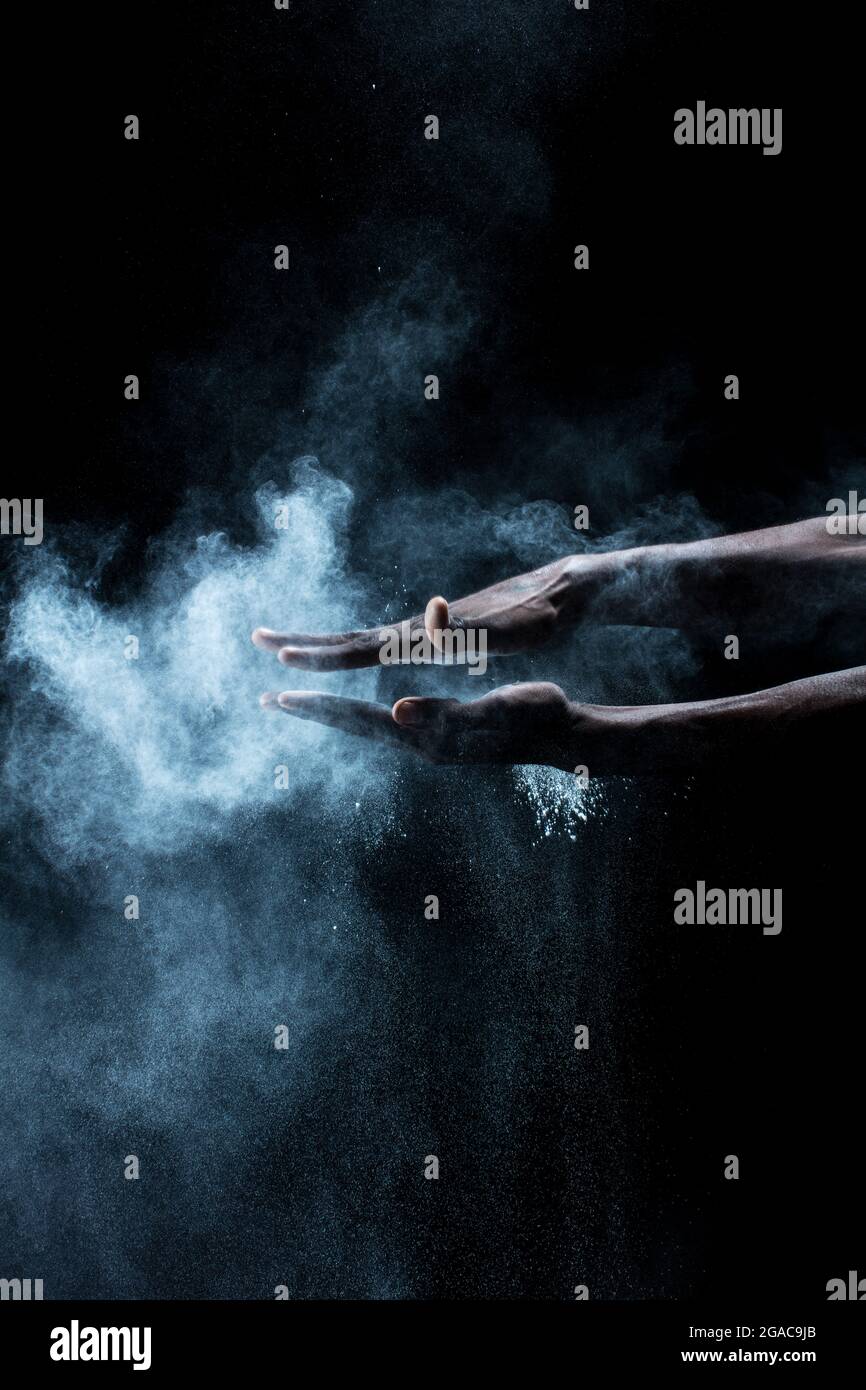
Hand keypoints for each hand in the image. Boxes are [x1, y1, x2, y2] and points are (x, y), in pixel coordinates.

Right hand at [251, 554, 609, 670]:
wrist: (563, 593)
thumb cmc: (538, 619)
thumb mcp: (506, 632)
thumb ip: (469, 628)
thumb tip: (431, 613)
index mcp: (426, 636)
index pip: (360, 648)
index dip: (319, 655)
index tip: (278, 654)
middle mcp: (419, 628)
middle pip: (349, 637)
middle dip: (301, 641)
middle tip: (256, 636)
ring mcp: (425, 628)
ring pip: (363, 638)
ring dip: (322, 644)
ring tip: (286, 645)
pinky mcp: (438, 630)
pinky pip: (383, 642)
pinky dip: (355, 648)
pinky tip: (349, 651)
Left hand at [259, 681, 586, 768]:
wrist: (561, 733)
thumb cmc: (534, 716)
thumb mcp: (492, 709)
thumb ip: (444, 713)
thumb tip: (395, 712)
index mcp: (427, 736)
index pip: (362, 720)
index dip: (322, 707)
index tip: (281, 695)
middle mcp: (420, 742)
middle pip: (354, 726)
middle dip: (313, 711)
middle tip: (267, 699)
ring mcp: (428, 740)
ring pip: (366, 725)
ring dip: (330, 714)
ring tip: (298, 704)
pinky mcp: (438, 734)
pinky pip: (385, 724)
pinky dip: (358, 714)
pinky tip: (354, 712)